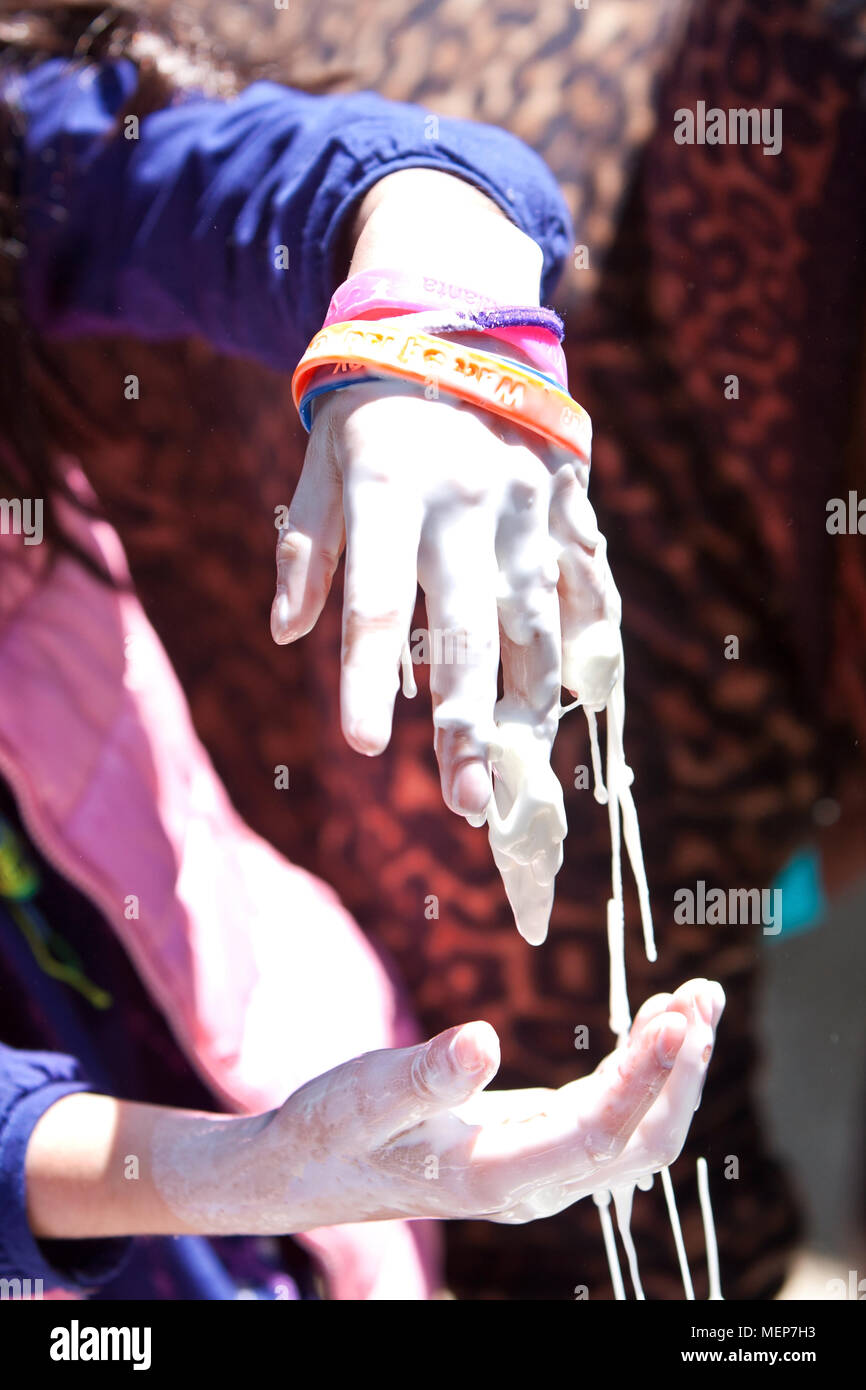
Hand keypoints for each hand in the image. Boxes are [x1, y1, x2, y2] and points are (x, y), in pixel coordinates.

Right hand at [215, 977, 722, 1230]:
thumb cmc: (332, 1131)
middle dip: (681, 1074)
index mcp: (494, 1175)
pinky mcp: (535, 1143)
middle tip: (706, 997)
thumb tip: (483, 1041)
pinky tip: (656, 1022)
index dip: (644, 1080)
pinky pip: (606, 1112)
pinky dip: (639, 1067)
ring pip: (633, 1130)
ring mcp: (538, 1166)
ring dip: (671, 1067)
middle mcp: (531, 1181)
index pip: (597, 1135)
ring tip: (699, 996)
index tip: (677, 1018)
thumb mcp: (363, 1096)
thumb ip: (424, 1077)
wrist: (307, 1172)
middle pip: (638, 1143)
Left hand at [272, 172, 618, 840]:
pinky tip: (582, 702)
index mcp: (391, 490)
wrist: (462, 316)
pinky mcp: (567, 507)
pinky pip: (586, 585)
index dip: (371, 677)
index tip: (367, 748)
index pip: (379, 601)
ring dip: (530, 705)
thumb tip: (289, 634)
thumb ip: (307, 548)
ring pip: (538, 621)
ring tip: (517, 775)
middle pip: (470, 630)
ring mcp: (526, 507)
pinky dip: (587, 645)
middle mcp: (465, 504)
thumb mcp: (321, 461)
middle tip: (464, 800)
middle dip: (467, 723)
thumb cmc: (374, 405)